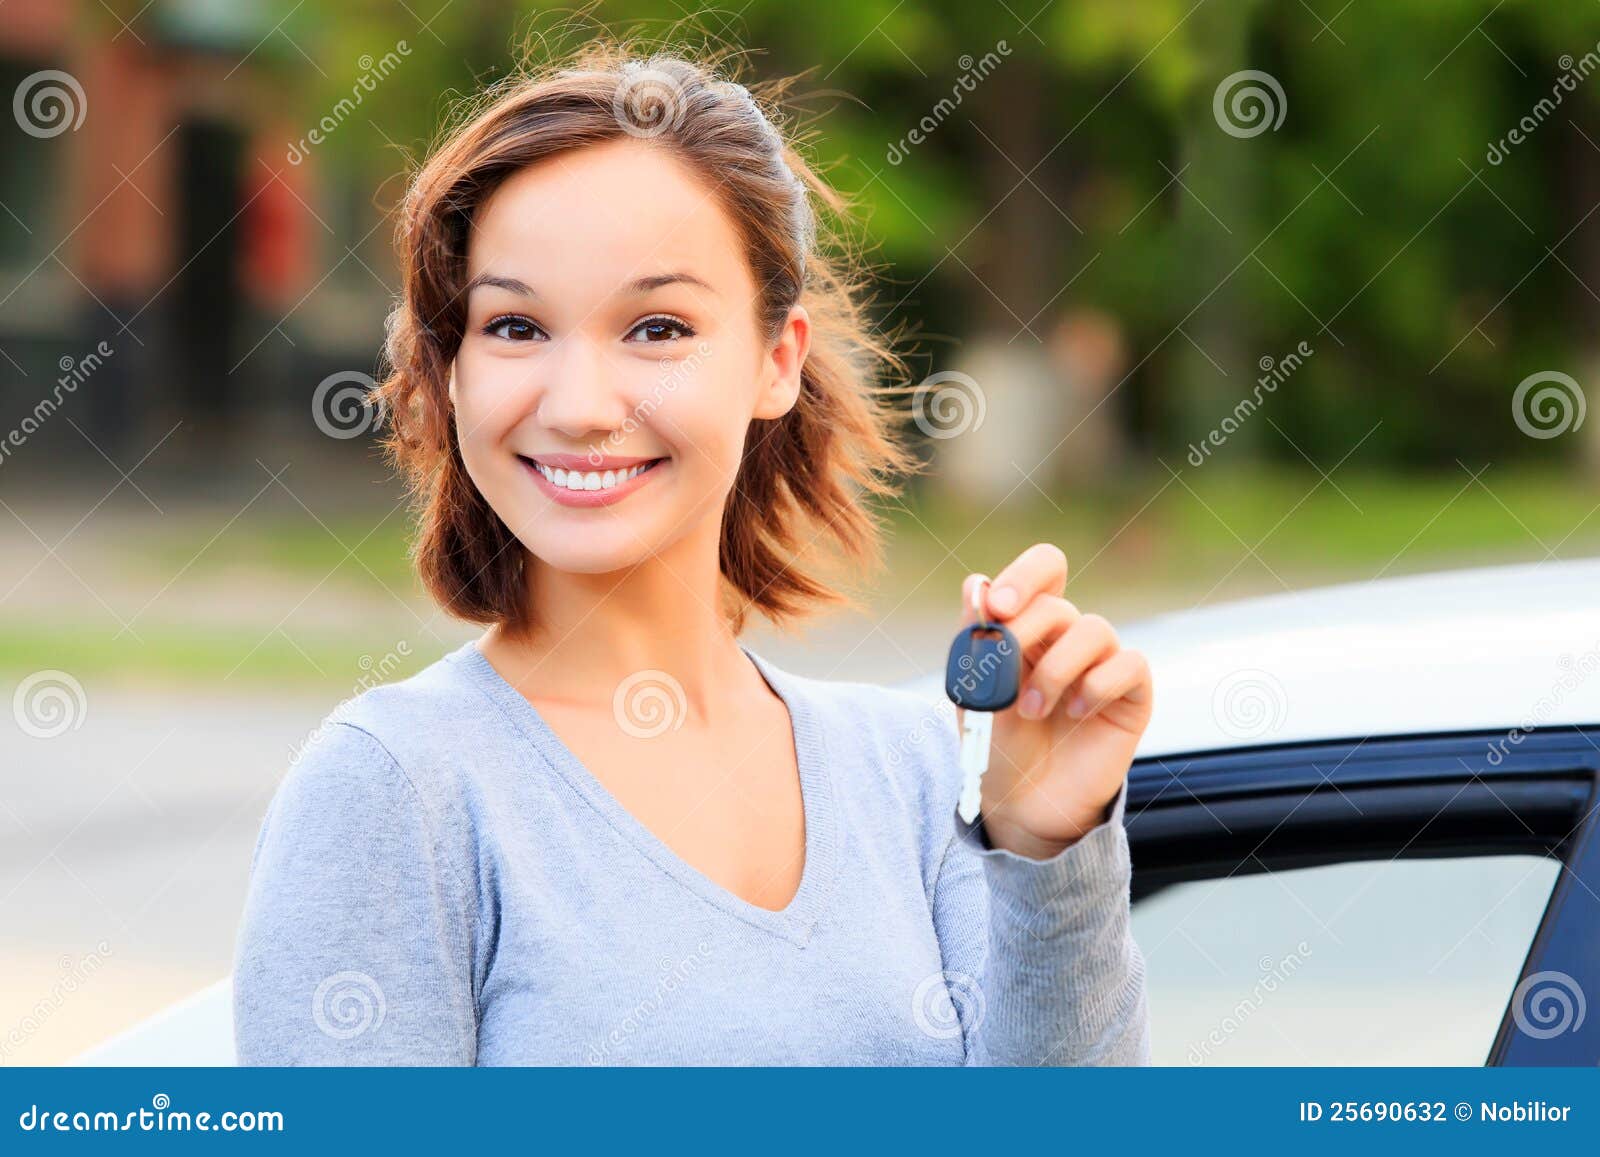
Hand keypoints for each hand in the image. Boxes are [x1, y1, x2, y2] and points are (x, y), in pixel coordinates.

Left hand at [956, 544, 1153, 859]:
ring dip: (1054, 670)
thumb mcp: (974, 688)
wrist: (1022, 801)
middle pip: (1057, 604)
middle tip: (1002, 671)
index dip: (1025, 576)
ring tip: (1030, 710)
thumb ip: (974, 637)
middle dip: (1022, 634)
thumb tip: (975, 581)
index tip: (997, 606)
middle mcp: (1070, 637)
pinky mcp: (1132, 694)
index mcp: (1032, 625)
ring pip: (1093, 629)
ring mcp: (1103, 663)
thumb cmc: (998, 741)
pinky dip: (1096, 685)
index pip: (1046, 568)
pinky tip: (1075, 713)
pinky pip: (1128, 664)